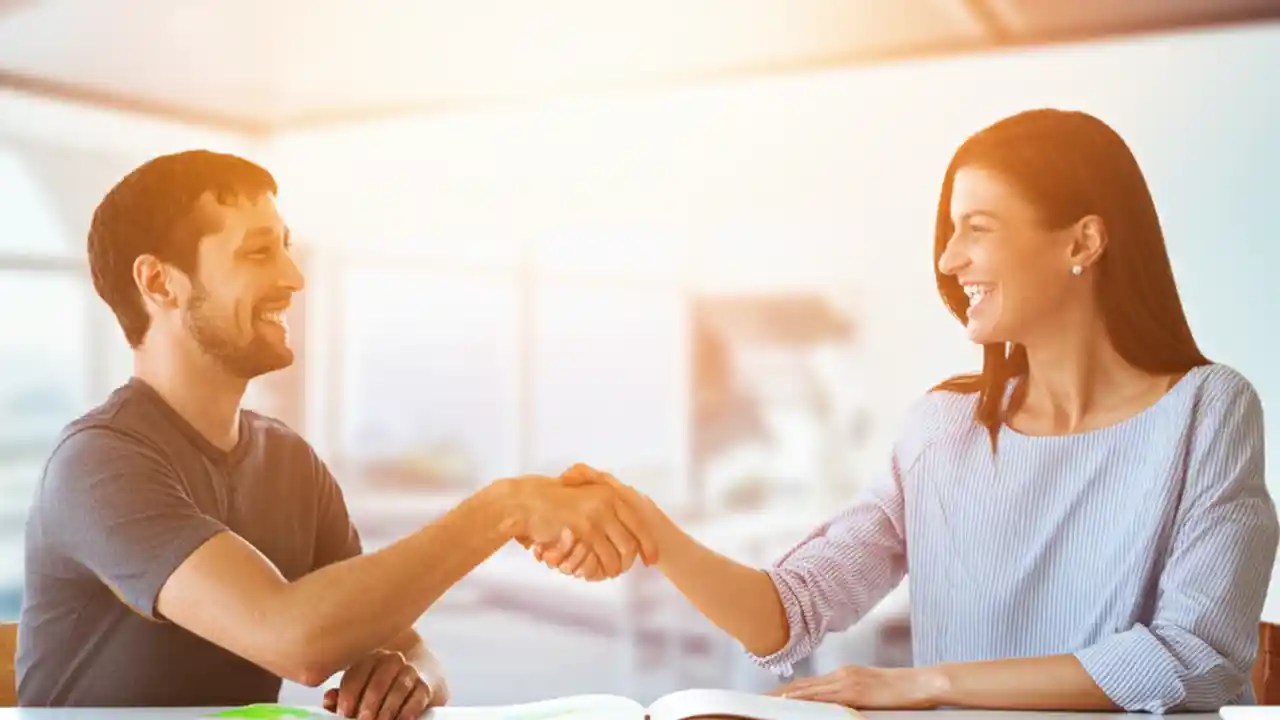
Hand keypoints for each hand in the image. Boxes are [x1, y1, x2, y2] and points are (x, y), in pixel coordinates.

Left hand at [322, 649, 441, 719]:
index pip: (357, 673)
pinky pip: (418, 696)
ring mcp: (411, 671)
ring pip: (399, 687)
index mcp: (370, 659)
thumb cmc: (384, 688)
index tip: (344, 712)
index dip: (349, 694)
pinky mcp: (427, 684)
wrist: (422, 676)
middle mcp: (391, 660)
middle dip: (369, 703)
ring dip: (388, 708)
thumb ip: (344, 697)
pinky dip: (409, 710)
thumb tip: (329, 700)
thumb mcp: (362, 691)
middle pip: (378, 680)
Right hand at [504, 474, 656, 578]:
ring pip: (623, 549)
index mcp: (609, 492)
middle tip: (629, 569)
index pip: (639, 520)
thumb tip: (622, 527)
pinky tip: (598, 573)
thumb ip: (602, 508)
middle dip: (635, 557)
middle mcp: (608, 500)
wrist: (524, 502)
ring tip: (610, 572)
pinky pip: (605, 555)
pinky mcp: (586, 527)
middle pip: (636, 536)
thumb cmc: (549, 503)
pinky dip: (604, 568)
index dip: (648, 542)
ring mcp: (598, 513)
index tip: (651, 558)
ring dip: (618, 566)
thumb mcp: (582, 498)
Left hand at [769, 665, 944, 709]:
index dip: (787, 691)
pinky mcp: (856, 691)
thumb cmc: (901, 690)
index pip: (809, 684)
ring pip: (808, 690)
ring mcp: (848, 681)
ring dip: (785, 697)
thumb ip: (851, 696)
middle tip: (758, 701)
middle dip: (779, 694)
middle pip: (803, 686)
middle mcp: (843, 674)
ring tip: (765, 703)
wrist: (921, 683)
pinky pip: (824, 696)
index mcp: (845, 675)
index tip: (771, 698)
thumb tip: (836, 707)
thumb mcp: (871, 691)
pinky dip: (804, 698)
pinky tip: (790, 701)